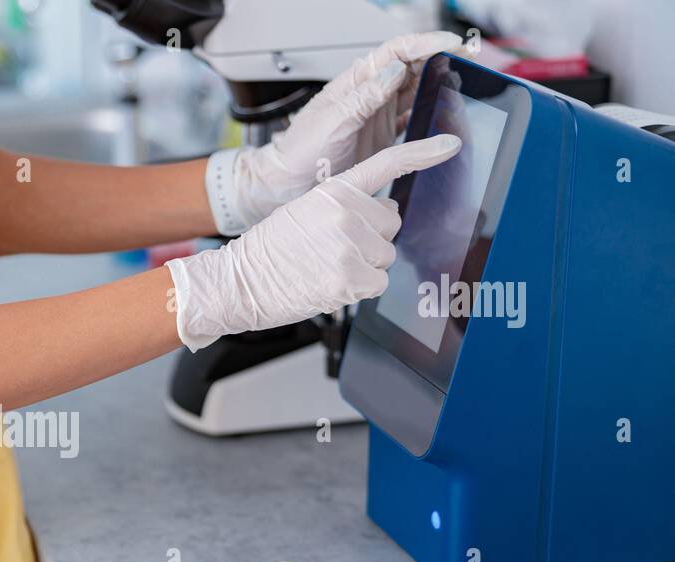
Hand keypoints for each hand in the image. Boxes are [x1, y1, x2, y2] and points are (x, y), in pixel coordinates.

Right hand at [170, 134, 462, 350]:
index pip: (387, 165)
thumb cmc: (268, 251)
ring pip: (385, 256)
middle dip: (373, 237)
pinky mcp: (351, 278)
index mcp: (334, 190)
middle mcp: (346, 213)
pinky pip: (376, 284)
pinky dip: (357, 288)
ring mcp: (350, 246)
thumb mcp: (304, 211)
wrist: (239, 281)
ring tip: (327, 268)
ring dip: (363, 266)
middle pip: (391, 223)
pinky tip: (330, 284)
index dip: (423, 153)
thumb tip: (386, 214)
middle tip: (335, 248)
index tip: (451, 144)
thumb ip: (345, 205)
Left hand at [206, 31, 463, 233]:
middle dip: (442, 61)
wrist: (287, 185)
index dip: (426, 43)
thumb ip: (365, 96)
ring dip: (440, 88)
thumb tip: (396, 69)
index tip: (453, 44)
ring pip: (418, 93)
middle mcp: (371, 95)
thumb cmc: (299, 151)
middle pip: (415, 68)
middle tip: (469, 63)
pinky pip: (415, 122)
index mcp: (357, 81)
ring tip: (464, 87)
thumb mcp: (332, 120)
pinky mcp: (384, 140)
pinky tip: (446, 119)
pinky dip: (432, 118)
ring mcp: (380, 117)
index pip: (398, 51)